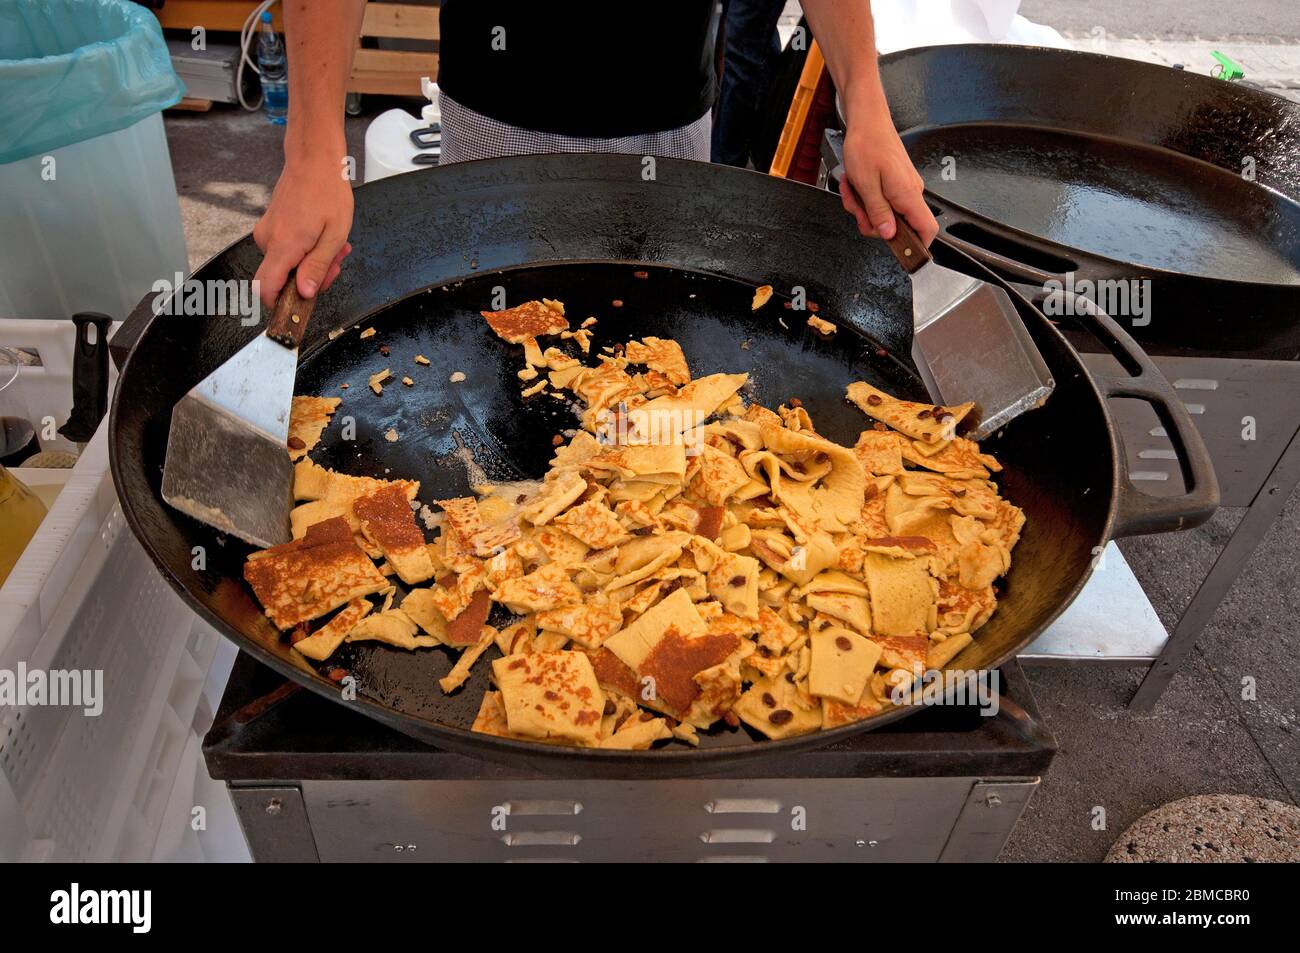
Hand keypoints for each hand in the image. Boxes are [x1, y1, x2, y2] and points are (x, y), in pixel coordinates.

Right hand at [252, 153, 353, 307]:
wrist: (313, 159)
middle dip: (311, 278)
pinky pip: (285, 249)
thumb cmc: (327, 192)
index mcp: (284, 246)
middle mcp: (268, 240)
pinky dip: (305, 249)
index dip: (280, 304)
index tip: (300, 306)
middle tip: (335, 264)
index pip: (266, 288)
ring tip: (334, 245)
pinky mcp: (270, 225)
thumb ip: (317, 267)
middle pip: (282, 279)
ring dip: (312, 262)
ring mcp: (267, 231)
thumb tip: (304, 293)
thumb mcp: (334, 236)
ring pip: (287, 264)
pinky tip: (322, 237)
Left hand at [839, 109, 937, 245]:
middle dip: (873, 223)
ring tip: (854, 190)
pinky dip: (866, 198)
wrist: (867, 121)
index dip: (918, 246)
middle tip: (857, 208)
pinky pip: (883, 201)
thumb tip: (888, 235)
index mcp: (908, 195)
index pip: (927, 229)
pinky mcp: (896, 183)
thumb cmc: (867, 145)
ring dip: (864, 208)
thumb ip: (878, 212)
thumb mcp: (866, 184)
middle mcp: (911, 192)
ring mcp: (904, 188)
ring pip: (886, 214)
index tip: (902, 253)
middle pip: (899, 227)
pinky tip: (857, 185)